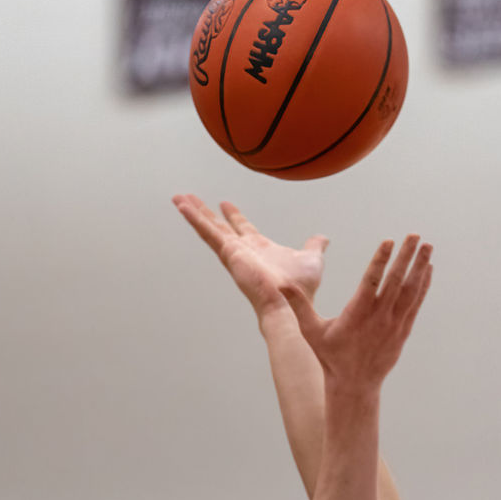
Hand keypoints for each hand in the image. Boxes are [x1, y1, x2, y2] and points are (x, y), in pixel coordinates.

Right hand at [172, 195, 328, 318]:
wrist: (292, 302)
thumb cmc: (302, 288)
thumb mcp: (311, 259)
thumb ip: (314, 247)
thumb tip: (323, 239)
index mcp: (260, 249)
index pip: (242, 228)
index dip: (234, 216)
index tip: (224, 204)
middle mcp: (243, 251)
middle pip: (220, 226)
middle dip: (205, 212)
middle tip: (189, 199)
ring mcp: (234, 252)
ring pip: (209, 227)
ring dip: (194, 212)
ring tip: (178, 198)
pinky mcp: (229, 253)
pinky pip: (208, 232)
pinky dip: (195, 219)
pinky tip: (182, 207)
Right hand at [282, 234, 431, 390]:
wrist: (354, 385)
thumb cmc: (330, 356)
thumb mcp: (311, 331)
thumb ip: (299, 306)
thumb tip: (281, 286)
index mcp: (357, 313)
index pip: (372, 281)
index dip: (381, 260)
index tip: (390, 241)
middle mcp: (379, 317)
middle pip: (396, 280)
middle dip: (406, 256)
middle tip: (415, 235)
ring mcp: (394, 323)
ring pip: (410, 290)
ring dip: (419, 266)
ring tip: (427, 246)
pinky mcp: (403, 331)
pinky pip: (416, 303)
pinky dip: (423, 285)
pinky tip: (428, 269)